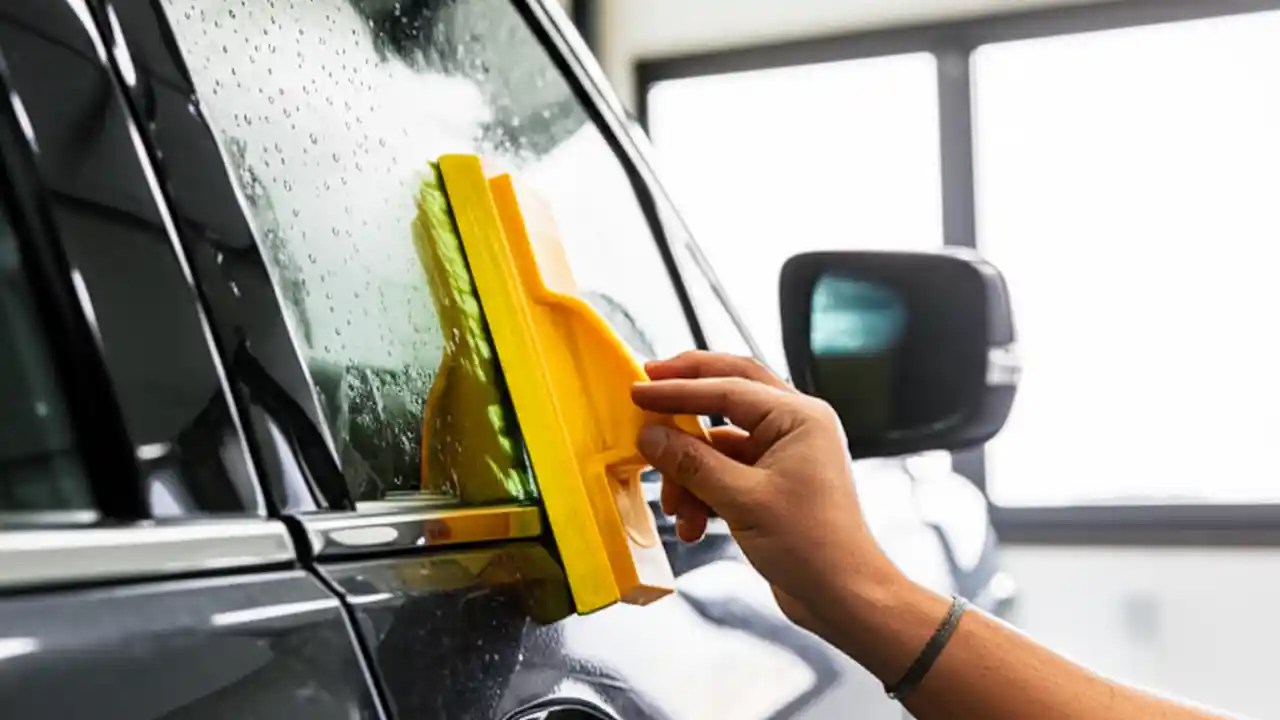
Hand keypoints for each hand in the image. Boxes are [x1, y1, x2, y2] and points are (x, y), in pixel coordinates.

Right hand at [632, 351, 894, 629]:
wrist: (843, 596)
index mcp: (799, 417)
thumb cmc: (815, 547)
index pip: (727, 388)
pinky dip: (703, 493)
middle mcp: (795, 427)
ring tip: (675, 505)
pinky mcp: (772, 483)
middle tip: (647, 392)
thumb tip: (652, 437)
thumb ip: (692, 463)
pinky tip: (693, 523)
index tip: (640, 390)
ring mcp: (784, 454)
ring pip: (720, 443)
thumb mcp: (742, 500)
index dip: (678, 389)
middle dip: (685, 398)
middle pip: (729, 393)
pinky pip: (725, 472)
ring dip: (690, 472)